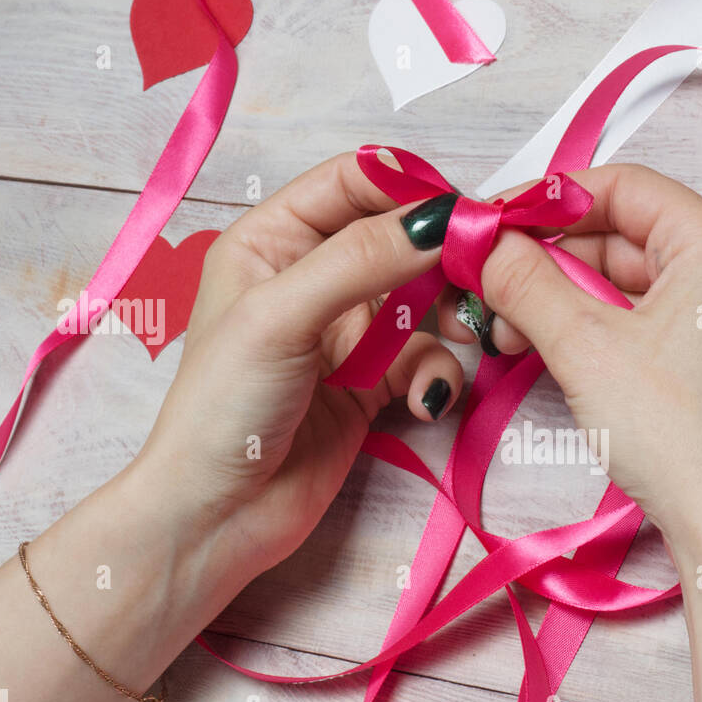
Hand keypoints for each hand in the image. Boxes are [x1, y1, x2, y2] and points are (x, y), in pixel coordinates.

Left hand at [130, 152, 464, 584]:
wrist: (217, 518)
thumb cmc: (222, 409)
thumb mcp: (282, 317)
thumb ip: (361, 260)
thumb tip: (439, 219)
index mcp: (273, 240)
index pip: (353, 183)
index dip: (410, 189)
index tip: (463, 214)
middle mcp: (313, 278)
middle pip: (400, 240)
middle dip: (444, 260)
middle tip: (485, 278)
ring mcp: (346, 334)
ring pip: (424, 302)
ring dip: (450, 322)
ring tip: (466, 341)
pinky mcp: (373, 385)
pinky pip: (426, 362)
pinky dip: (437, 378)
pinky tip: (424, 404)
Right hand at [437, 164, 701, 559]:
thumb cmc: (681, 437)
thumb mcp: (586, 349)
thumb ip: (525, 284)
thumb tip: (479, 242)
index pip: (621, 186)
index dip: (546, 199)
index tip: (489, 223)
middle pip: (622, 234)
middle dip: (547, 259)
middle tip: (485, 286)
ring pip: (628, 284)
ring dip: (562, 300)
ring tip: (507, 333)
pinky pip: (644, 324)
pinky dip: (593, 332)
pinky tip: (547, 352)